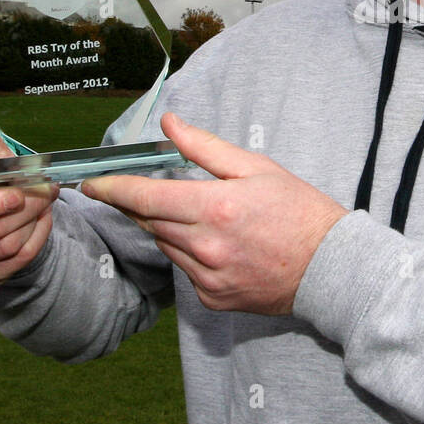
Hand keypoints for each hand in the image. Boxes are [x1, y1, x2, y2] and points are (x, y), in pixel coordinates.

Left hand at [80, 112, 346, 314]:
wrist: (330, 267)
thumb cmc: (298, 210)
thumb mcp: (256, 167)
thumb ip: (205, 147)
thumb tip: (168, 124)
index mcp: (215, 208)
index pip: (145, 198)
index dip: (113, 189)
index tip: (92, 183)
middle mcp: (206, 246)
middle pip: (149, 221)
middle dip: (139, 204)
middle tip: (142, 190)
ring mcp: (207, 277)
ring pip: (164, 245)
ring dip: (167, 227)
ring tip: (199, 215)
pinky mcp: (212, 298)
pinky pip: (183, 269)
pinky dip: (188, 252)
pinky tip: (215, 243)